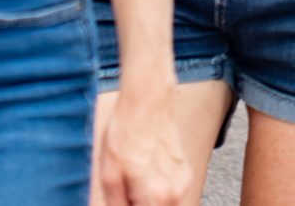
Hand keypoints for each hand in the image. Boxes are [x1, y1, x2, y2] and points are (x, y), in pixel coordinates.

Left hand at [95, 81, 191, 205]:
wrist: (148, 100)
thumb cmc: (126, 130)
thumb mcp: (108, 174)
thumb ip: (115, 204)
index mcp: (155, 195)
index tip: (123, 201)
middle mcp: (174, 192)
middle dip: (138, 204)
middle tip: (125, 194)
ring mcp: (183, 182)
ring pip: (163, 205)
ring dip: (147, 201)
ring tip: (132, 183)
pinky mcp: (186, 172)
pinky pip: (170, 194)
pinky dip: (157, 191)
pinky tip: (144, 174)